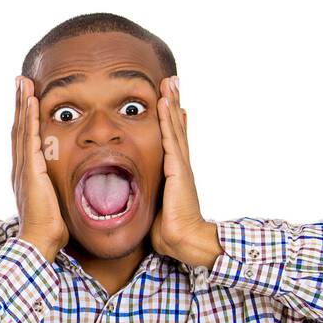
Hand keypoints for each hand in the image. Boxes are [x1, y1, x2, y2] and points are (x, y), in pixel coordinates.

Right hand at [12, 75, 67, 261]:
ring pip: (21, 128)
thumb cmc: (49, 228)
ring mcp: (23, 167)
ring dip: (22, 104)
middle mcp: (21, 167)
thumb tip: (67, 191)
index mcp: (26, 174)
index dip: (25, 119)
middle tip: (20, 81)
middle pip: (19, 128)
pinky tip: (33, 102)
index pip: (25, 140)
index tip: (27, 100)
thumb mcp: (54, 204)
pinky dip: (30, 118)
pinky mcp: (30, 169)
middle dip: (19, 104)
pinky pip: (30, 138)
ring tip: (23, 83)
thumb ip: (57, 192)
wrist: (39, 240)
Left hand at [151, 75, 220, 266]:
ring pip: (175, 128)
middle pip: (176, 127)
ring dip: (172, 103)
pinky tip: (165, 103)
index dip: (173, 120)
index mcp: (176, 174)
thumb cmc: (169, 232)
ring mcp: (181, 166)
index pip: (174, 141)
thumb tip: (139, 201)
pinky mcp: (177, 169)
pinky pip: (170, 139)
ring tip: (170, 83)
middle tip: (172, 82)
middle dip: (174, 103)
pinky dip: (168, 120)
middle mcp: (181, 165)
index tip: (170, 103)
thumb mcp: (157, 209)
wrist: (183, 240)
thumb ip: (152, 199)